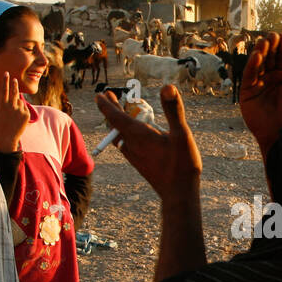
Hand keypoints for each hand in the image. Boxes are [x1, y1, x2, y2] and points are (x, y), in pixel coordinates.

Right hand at [0, 72, 29, 152]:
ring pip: (20, 101)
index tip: (6, 73)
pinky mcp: (27, 115)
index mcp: (3, 106)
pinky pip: (24, 107)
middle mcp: (12, 107)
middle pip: (14, 92)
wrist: (8, 138)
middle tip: (14, 79)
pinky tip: (17, 117)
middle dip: (14, 84)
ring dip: (16, 103)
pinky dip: (21, 109)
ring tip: (12, 113)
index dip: (5, 81)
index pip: (4, 90)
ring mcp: (21, 111)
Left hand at [95, 85, 200, 200]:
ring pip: (120, 135)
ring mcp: (135, 156)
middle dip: (111, 109)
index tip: (99, 95)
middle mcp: (132, 145)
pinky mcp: (140, 163)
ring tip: (120, 113)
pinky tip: (133, 136)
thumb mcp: (181, 134)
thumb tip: (168, 86)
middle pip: (116, 124)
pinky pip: (126, 145)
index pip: (116, 116)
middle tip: (107, 97)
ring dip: (118, 122)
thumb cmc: (182, 165)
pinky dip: (125, 134)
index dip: (107, 105)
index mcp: (138, 135)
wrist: (178, 194)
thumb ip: (174, 110)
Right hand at [238, 32, 281, 155]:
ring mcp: (258, 85)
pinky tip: (256, 56)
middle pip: (270, 58)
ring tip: (264, 41)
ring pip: (258, 65)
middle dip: (272, 47)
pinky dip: (252, 66)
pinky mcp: (247, 93)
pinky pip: (249, 76)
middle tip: (273, 35)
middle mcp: (271, 79)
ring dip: (260, 52)